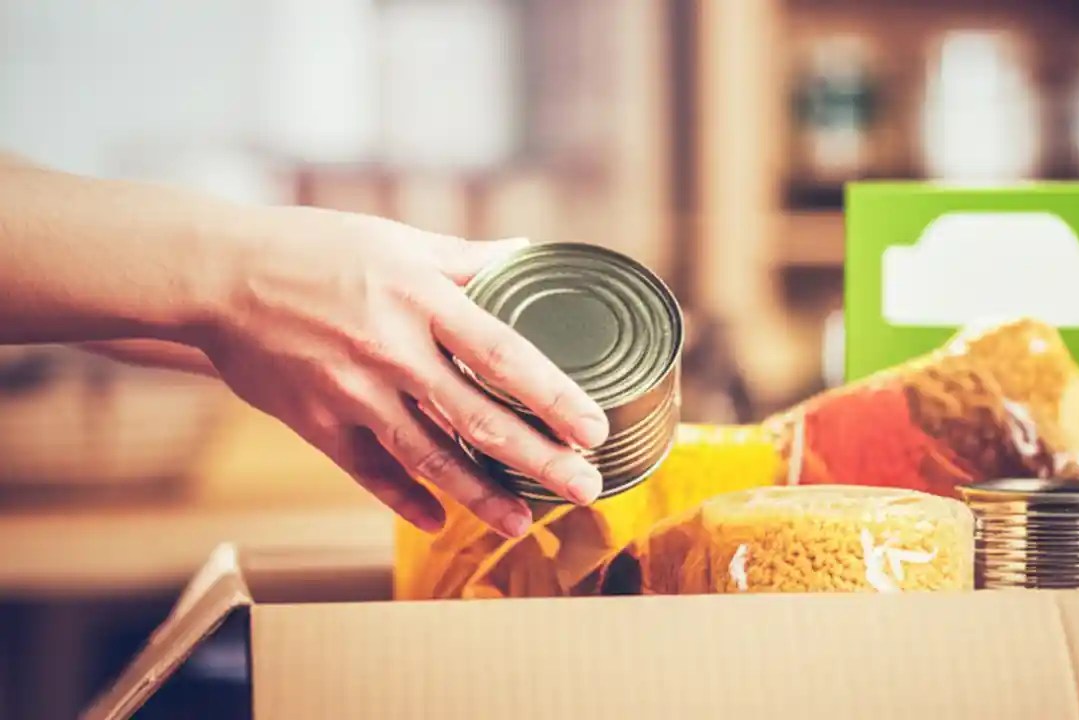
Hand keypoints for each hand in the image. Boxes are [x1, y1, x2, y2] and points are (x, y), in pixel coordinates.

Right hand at [197, 206, 608, 536]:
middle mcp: (392, 350)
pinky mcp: (318, 424)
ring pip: (430, 457)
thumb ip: (466, 258)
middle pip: (479, 418)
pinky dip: (407, 502)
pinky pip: (372, 473)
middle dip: (539, 460)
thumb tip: (527, 254)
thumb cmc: (314, 249)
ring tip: (524, 524)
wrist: (219, 276)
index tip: (594, 428)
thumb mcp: (397, 239)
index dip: (555, 396)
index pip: (505, 355)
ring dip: (482, 496)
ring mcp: (354, 393)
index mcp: (420, 299)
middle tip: (586, 489)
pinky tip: (442, 522)